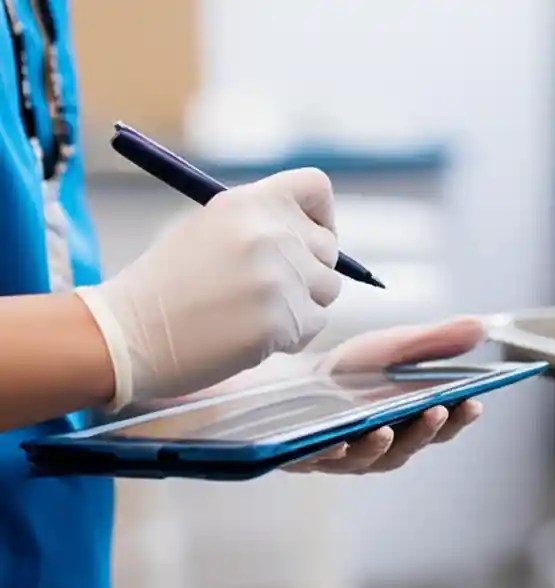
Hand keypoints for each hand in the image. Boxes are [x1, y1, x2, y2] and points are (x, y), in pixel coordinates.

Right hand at [76, 168, 342, 409]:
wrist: (126, 334)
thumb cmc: (164, 286)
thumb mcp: (209, 230)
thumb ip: (262, 227)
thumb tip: (312, 242)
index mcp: (250, 201)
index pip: (316, 186)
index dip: (320, 216)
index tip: (304, 239)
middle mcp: (270, 232)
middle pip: (329, 249)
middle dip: (307, 273)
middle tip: (265, 290)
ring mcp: (280, 276)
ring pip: (327, 290)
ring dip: (301, 306)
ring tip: (252, 313)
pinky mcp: (284, 319)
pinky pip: (313, 326)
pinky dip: (290, 336)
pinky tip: (250, 336)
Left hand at [284, 318, 487, 474]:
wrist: (289, 381)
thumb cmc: (347, 371)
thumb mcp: (393, 347)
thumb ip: (436, 342)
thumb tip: (482, 328)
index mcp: (409, 421)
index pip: (442, 426)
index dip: (460, 418)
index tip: (475, 402)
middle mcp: (383, 445)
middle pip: (410, 446)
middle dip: (427, 432)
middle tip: (440, 412)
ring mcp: (347, 455)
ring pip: (370, 459)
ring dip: (381, 446)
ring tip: (386, 429)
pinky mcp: (311, 457)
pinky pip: (323, 460)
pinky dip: (333, 452)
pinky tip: (338, 441)